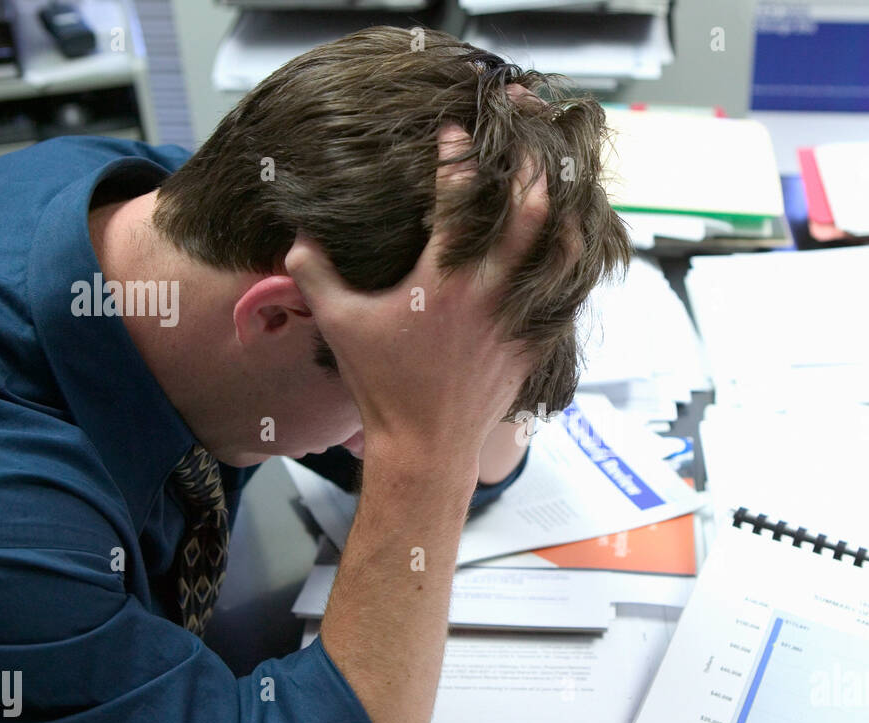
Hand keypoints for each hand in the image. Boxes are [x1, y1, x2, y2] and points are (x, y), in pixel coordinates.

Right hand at [285, 124, 546, 471]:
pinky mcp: (532, 345)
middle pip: (527, 217)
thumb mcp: (338, 325)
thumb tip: (299, 236)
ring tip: (564, 192)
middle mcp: (487, 295)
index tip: (454, 131)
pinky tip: (568, 255)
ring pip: (559, 256)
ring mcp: (516, 321)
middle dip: (531, 174)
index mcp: (441, 281)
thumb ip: (315, 274)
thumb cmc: (381, 385)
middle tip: (528, 147)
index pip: (456, 201)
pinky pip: (564, 299)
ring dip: (564, 218)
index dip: (456, 158)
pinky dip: (570, 272)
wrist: (425, 446)